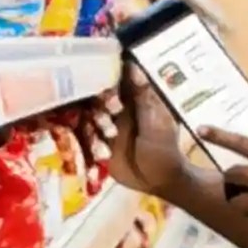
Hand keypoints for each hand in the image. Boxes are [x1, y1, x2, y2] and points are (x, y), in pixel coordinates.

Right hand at [98, 63, 191, 196]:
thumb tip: (134, 66)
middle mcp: (114, 111)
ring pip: (87, 121)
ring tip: (109, 143)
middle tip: (110, 123)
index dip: (107, 85)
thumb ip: (143, 97)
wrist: (159, 181)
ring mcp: (104, 129)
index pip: (112, 83)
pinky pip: (84, 141)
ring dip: (95, 131)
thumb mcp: (156, 122)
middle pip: (95, 102)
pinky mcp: (97, 146)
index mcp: (131, 100)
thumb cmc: (163, 149)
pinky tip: (103, 156)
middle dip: (99, 111)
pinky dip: (90, 147)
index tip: (109, 94)